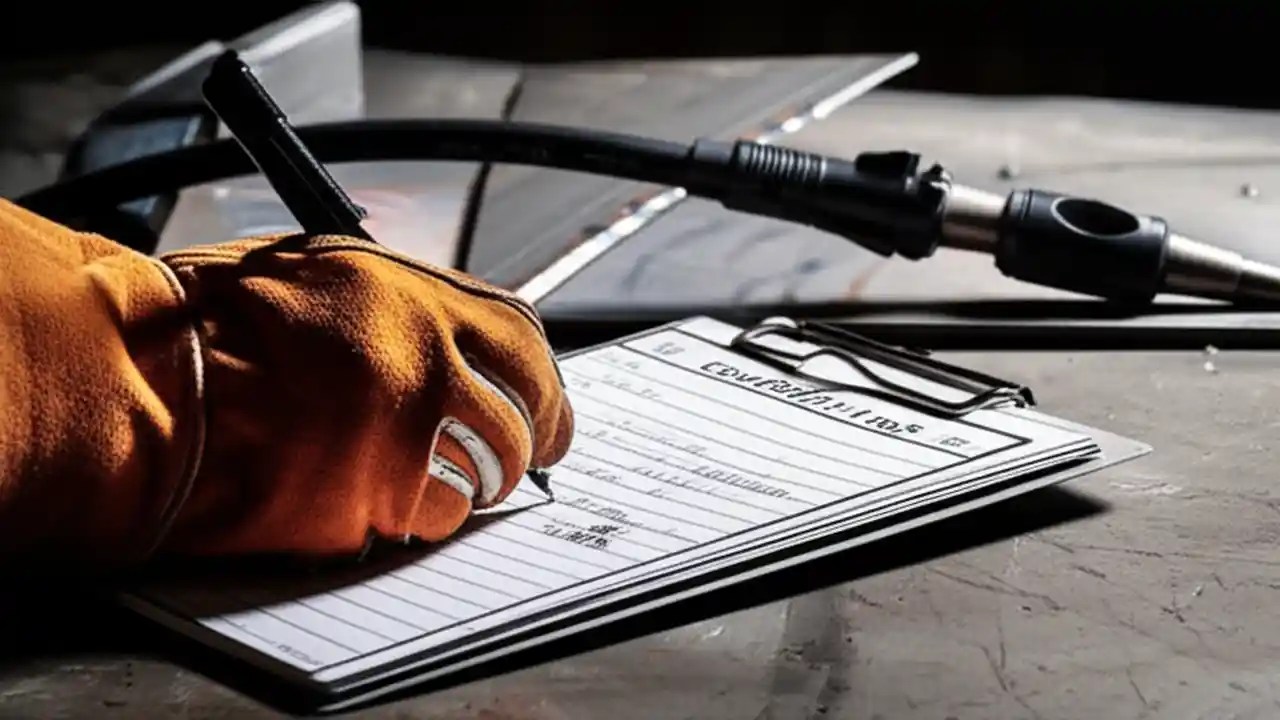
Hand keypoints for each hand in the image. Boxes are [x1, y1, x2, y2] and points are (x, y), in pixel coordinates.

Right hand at [157, 233, 573, 556]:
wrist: (132, 380)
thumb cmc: (203, 322)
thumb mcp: (314, 274)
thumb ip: (397, 305)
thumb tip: (460, 347)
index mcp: (407, 292)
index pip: (522, 338)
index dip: (542, 382)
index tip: (546, 407)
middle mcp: (418, 356)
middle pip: (524, 414)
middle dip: (529, 443)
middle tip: (517, 462)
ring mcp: (399, 429)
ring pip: (486, 471)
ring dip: (469, 484)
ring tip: (425, 480)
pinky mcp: (370, 495)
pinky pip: (432, 518)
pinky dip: (415, 518)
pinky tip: (373, 501)